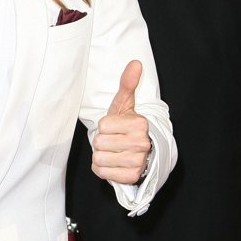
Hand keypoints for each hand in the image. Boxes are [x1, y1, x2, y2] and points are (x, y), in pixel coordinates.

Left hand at [91, 60, 151, 184]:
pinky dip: (103, 169)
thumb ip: (127, 84)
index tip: (115, 128)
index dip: (104, 127)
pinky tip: (113, 163)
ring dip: (101, 155)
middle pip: (99, 142)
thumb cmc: (127, 126)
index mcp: (140, 124)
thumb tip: (135, 63)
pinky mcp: (131, 177)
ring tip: (113, 152)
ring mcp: (137, 162)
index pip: (103, 125)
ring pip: (99, 158)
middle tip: (113, 141)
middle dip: (101, 142)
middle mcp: (141, 143)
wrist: (140, 152)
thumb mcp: (125, 104)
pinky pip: (102, 172)